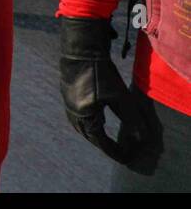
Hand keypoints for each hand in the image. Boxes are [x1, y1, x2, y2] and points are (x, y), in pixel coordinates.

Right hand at [59, 17, 154, 163]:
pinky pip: (75, 115)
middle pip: (87, 135)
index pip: (99, 140)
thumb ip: (130, 118)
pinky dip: (86, 121)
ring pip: (79, 125)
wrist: (80, 50)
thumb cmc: (101, 73)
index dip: (113, 150)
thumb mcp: (120, 97)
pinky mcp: (67, 92)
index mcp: (83, 115)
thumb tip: (141, 137)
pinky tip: (94, 116)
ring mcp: (67, 101)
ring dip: (92, 133)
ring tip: (103, 135)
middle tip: (115, 149)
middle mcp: (72, 111)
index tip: (124, 158)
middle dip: (101, 144)